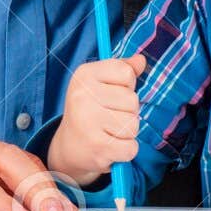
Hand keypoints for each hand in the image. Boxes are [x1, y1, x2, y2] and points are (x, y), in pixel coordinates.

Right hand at [47, 54, 146, 185]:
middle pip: (132, 100)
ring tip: (108, 132)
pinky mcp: (97, 147)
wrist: (69, 146)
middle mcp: (82, 95)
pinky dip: (126, 150)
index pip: (126, 72)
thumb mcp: (100, 83)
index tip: (111, 93)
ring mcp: (88, 121)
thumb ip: (122, 69)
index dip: (126, 85)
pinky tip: (110, 147)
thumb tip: (141, 60)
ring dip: (127, 132)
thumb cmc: (90, 110)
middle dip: (128, 111)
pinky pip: (131, 147)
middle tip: (108, 117)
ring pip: (133, 125)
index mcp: (84, 75)